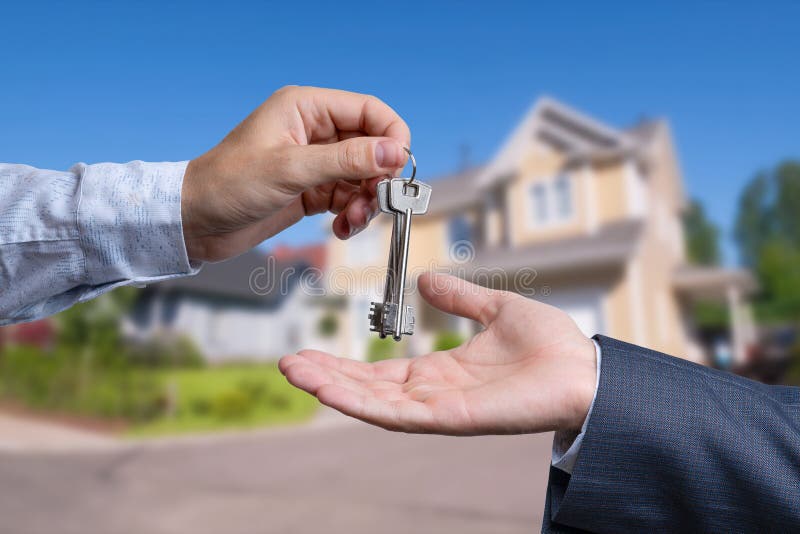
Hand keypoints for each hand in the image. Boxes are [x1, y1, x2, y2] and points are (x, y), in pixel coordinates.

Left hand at [181, 86, 409, 261]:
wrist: (195, 222)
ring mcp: (315, 162)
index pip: (368, 111)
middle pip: (372, 147)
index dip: (392, 136)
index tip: (399, 168)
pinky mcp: (313, 189)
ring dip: (367, 201)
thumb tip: (395, 152)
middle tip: (375, 203)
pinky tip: (342, 228)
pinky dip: (353, 214)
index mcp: (306, 108)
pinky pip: (349, 198)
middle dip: (378, 177)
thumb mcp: (290, 170)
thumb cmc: (228, 185)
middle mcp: (315, 131)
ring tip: (353, 221)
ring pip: (364, 176)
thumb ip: (346, 160)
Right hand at [279, 273, 596, 434]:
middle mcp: (432, 394)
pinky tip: (329, 388)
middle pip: (367, 389)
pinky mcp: (452, 418)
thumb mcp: (495, 309)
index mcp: (439, 372)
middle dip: (326, 376)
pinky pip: (398, 414)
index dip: (343, 363)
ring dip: (332, 388)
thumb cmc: (549, 345)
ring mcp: (439, 409)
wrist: (586, 369)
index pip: (379, 371)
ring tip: (294, 371)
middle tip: (287, 362)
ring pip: (373, 403)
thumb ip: (459, 297)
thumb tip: (426, 280)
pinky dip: (360, 402)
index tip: (310, 351)